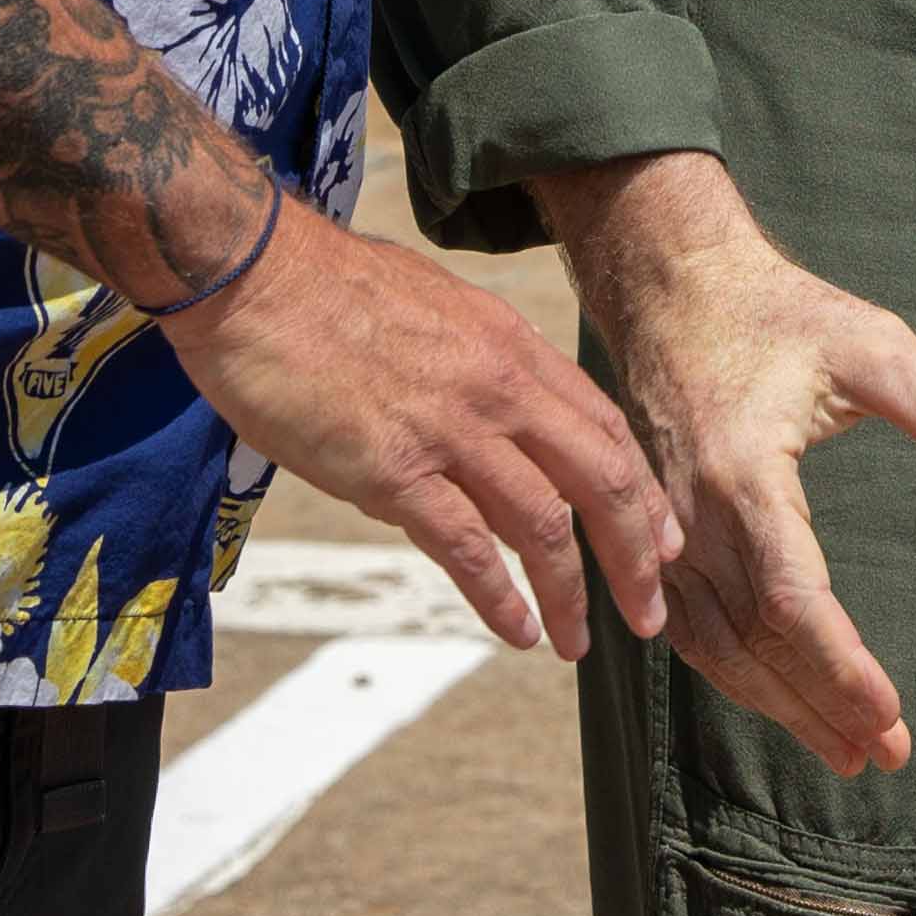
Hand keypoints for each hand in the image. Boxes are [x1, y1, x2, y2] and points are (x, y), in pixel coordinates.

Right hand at [171, 206, 674, 663]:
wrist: (255, 275)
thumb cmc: (327, 288)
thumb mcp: (434, 308)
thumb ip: (474, 364)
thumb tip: (489, 416)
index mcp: (511, 344)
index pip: (603, 428)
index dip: (640, 492)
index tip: (661, 542)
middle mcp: (498, 387)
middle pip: (600, 480)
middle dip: (634, 555)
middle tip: (649, 612)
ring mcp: (450, 429)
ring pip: (545, 525)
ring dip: (571, 592)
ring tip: (577, 640)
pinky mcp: (393, 469)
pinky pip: (466, 547)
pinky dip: (499, 597)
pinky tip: (516, 630)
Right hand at [543, 154, 915, 775]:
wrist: (671, 287)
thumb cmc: (779, 314)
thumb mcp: (873, 345)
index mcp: (744, 473)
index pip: (792, 600)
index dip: (841, 668)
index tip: (890, 716)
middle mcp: (691, 516)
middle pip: (754, 643)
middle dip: (820, 707)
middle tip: (885, 754)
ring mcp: (661, 532)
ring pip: (714, 649)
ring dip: (777, 706)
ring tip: (846, 750)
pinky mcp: (650, 537)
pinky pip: (685, 629)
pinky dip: (733, 675)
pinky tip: (776, 700)